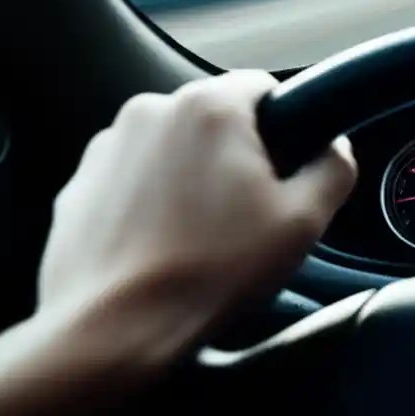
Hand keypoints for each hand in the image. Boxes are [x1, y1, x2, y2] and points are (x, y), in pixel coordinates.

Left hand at [0, 71, 356, 415]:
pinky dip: (150, 204)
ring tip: (202, 239)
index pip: (263, 86)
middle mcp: (152, 112)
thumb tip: (335, 150)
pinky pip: (132, 180)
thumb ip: (334, 169)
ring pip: (173, 149)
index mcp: (210, 108)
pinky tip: (164, 248)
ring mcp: (107, 147)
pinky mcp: (79, 184)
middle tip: (248, 216)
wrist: (115, 329)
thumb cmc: (209, 273)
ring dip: (191, 179)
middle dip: (235, 157)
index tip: (285, 172)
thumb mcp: (303, 222)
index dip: (285, 128)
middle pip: (216, 119)